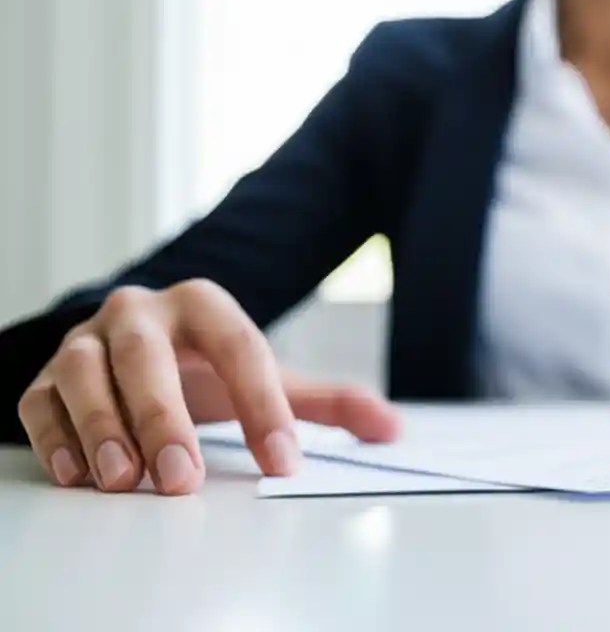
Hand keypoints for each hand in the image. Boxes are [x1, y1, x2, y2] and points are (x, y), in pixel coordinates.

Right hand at [17, 280, 401, 494]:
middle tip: (185, 480)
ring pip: (83, 373)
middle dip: (163, 417)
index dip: (264, 404)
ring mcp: (85, 342)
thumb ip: (327, 402)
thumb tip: (393, 429)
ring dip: (102, 427)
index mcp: (203, 306)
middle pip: (147, 354)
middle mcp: (139, 314)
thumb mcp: (267, 377)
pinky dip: (55, 439)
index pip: (240, 346)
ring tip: (125, 479)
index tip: (284, 461)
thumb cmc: (206, 368)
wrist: (130, 350)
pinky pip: (39, 402)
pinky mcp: (43, 377)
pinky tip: (80, 476)